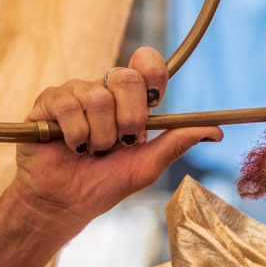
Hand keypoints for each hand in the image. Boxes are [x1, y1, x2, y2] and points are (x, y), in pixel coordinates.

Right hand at [10, 46, 220, 226]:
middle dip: (128, 119)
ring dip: (99, 136)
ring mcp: (75, 92)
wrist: (67, 203)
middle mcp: (104, 89)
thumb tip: (217, 131)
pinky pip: (68, 106)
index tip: (154, 100)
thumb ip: (178, 142)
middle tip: (120, 143)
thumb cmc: (106, 183)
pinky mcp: (48, 101)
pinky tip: (72, 147)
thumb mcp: (148, 164)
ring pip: (98, 98)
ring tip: (92, 151)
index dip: (153, 73)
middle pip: (126, 78)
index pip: (146, 63)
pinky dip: (76, 135)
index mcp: (131, 99)